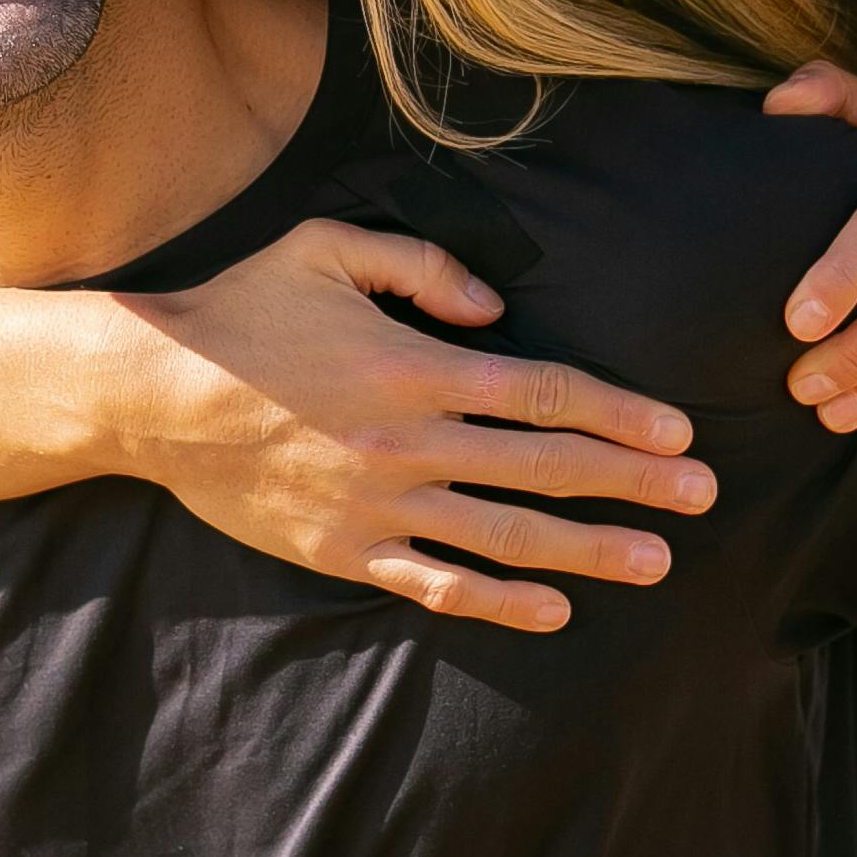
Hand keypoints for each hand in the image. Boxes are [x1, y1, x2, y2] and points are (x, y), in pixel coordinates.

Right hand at [107, 219, 717, 632]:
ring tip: (656, 562)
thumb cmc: (245, 308)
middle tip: (705, 498)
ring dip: (589, 549)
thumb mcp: (330, 247)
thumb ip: (425, 265)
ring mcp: (379, 503)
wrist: (151, 393)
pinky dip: (498, 600)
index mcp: (417, 364)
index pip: (547, 394)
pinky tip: (552, 609)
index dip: (622, 415)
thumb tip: (497, 307)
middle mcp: (411, 440)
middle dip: (636, 483)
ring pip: (506, 534)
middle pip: (547, 467)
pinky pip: (437, 583)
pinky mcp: (344, 549)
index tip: (680, 434)